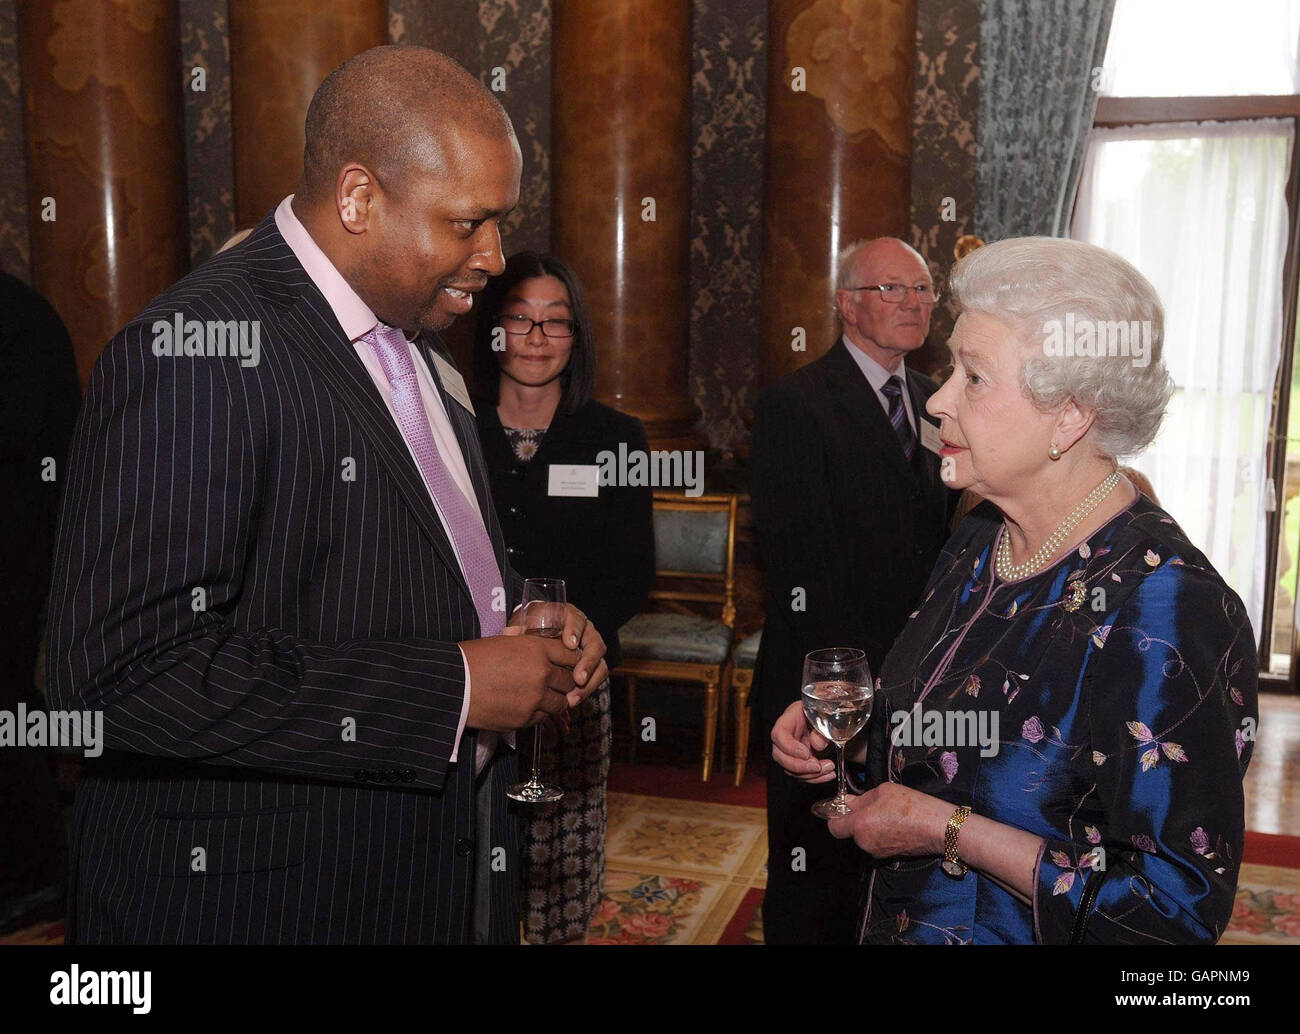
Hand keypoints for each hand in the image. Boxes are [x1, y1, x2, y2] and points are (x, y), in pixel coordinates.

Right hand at [460, 634, 581, 731]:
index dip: (572, 661)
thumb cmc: (475, 659)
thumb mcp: (508, 642)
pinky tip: (526, 706)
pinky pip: (543, 718)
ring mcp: (535, 698)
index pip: (571, 655)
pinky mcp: (525, 719)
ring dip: (554, 700)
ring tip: (542, 697)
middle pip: (569, 681)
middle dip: (565, 683)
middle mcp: (541, 673)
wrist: (454, 684)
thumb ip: (533, 649)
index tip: (570, 665)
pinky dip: (538, 713)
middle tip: (557, 683)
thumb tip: (549, 655)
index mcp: (537, 649)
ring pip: (561, 703)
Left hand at [509, 602, 607, 707]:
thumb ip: (519, 628)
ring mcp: (590, 650)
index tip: (570, 644)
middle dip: (588, 662)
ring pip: (599, 665)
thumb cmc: (531, 629)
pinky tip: (572, 701)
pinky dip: (586, 690)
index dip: (575, 631)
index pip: (577, 619)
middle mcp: (585, 632)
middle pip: (595, 644)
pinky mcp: (591, 667)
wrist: (536, 636)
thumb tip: (509, 633)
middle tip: (577, 678)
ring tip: (574, 697)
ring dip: (590, 682)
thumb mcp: (525, 625)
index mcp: (570, 617)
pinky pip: (595, 679)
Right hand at [770, 700, 834, 782]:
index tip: (806, 753)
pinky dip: (815, 778)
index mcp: (789, 719)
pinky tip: (828, 774)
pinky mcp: (798, 760)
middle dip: (798, 766)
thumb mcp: (824, 715)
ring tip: (829, 769)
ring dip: (810, 774)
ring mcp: (790, 750)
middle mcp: (785, 736)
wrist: (827, 717)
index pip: (779, 734)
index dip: (789, 747)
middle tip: (817, 766)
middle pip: (779, 755)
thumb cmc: (823, 712)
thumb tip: (818, 745)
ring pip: (789, 769)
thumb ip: (821, 728)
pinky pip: (801, 774)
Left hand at [825, 783, 950, 857]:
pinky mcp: (889, 856)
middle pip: (851, 831)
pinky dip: (882, 833)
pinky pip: (877, 842)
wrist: (937, 827)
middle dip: (857, 819)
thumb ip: (861, 798)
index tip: (841, 808)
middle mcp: (865, 842)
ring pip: (865, 837)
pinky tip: (896, 823)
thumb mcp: (883, 791)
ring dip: (871, 826)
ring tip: (889, 813)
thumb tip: (848, 802)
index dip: (835, 817)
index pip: (834, 827)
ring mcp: (877, 852)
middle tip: (873, 805)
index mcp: (859, 825)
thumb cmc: (911, 806)